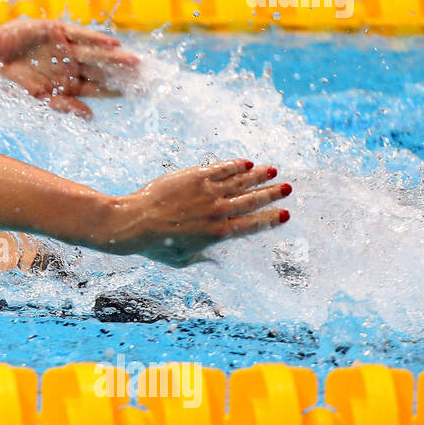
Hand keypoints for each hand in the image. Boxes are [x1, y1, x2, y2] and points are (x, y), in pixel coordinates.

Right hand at [0, 17, 139, 117]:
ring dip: (114, 57)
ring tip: (135, 62)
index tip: (136, 93)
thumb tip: (90, 117)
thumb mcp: (38, 99)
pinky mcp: (56, 31)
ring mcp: (63, 47)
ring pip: (94, 53)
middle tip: (145, 77)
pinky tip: (112, 44)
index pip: (96, 87)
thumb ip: (64, 106)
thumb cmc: (9, 82)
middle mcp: (68, 65)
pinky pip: (79, 35)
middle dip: (121, 73)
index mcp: (65, 82)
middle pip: (100, 69)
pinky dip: (95, 39)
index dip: (115, 89)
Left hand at [102, 160, 290, 265]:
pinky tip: (247, 162)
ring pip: (241, 181)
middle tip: (287, 188)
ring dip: (259, 176)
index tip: (285, 214)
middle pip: (252, 201)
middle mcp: (218, 212)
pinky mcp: (196, 176)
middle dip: (272, 194)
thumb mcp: (181, 261)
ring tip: (273, 171)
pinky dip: (236, 165)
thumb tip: (213, 259)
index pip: (252, 225)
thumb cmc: (155, 245)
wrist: (135, 221)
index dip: (270, 219)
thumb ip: (201, 259)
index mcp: (218, 234)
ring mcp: (208, 192)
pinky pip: (222, 168)